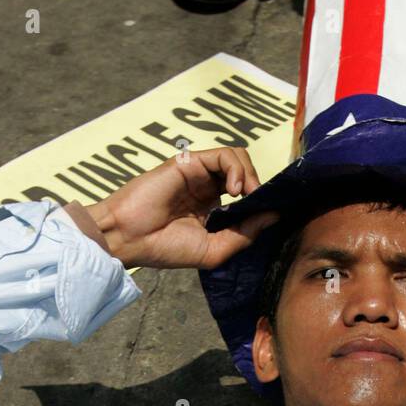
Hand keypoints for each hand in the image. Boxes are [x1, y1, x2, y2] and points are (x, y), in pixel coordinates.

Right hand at [85, 147, 278, 269]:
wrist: (130, 238)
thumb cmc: (165, 248)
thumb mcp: (215, 250)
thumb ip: (245, 233)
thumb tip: (275, 215)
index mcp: (212, 211)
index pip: (247, 198)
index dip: (262, 202)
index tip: (273, 213)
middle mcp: (207, 189)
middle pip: (246, 175)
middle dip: (260, 188)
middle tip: (261, 205)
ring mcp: (199, 174)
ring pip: (238, 159)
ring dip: (251, 176)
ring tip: (246, 196)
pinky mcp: (190, 162)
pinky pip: (224, 155)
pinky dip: (237, 169)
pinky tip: (235, 191)